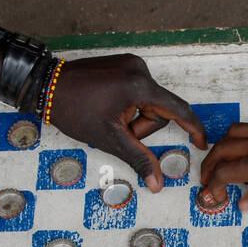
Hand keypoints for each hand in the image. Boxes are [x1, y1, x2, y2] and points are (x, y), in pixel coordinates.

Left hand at [48, 55, 206, 191]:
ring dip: (133, 117)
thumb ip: (138, 158)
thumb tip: (157, 183)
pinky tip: (108, 107)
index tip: (201, 142)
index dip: (192, 129)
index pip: (177, 110)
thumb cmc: (73, 110)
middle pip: (159, 110)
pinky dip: (128, 105)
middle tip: (117, 131)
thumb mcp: (109, 139)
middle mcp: (139, 69)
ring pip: (148, 102)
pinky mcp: (123, 63)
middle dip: (141, 127)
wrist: (45, 85)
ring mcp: (130, 63)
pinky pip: (137, 91)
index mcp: (139, 85)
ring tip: (108, 118)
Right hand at [199, 109, 247, 210]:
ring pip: (229, 134)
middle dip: (208, 167)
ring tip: (219, 163)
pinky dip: (235, 137)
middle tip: (208, 181)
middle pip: (219, 151)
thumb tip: (242, 204)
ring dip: (219, 149)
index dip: (212, 186)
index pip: (223, 173)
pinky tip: (242, 149)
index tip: (212, 195)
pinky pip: (245, 128)